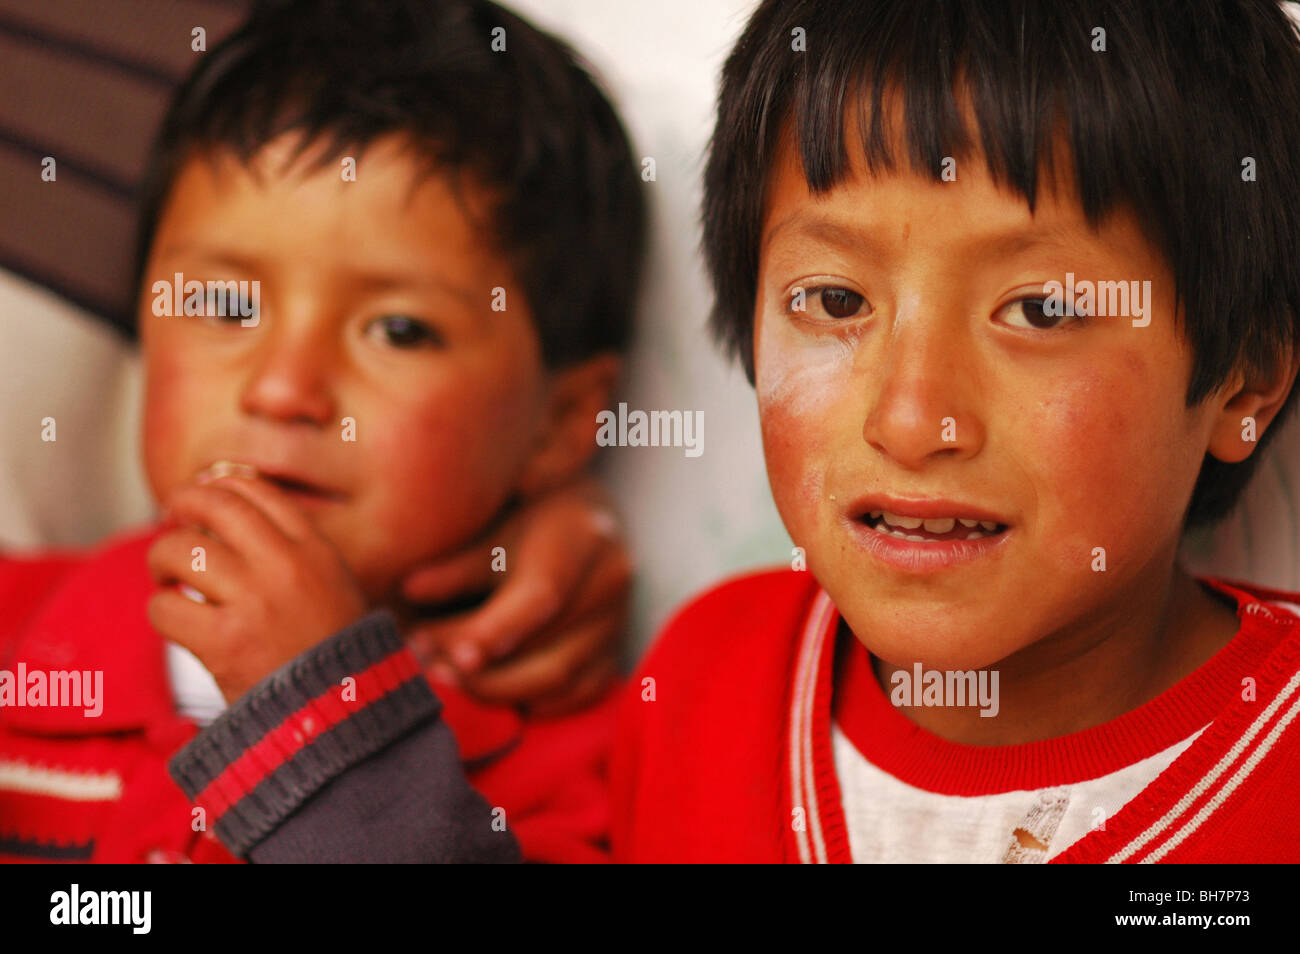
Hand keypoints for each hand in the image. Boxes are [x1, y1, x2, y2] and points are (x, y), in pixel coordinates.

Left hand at [146, 473, 366, 702]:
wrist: (341, 713)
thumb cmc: (333, 652)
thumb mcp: (334, 585)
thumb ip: (293, 550)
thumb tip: (229, 510)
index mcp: (315, 549)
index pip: (255, 490)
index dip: (218, 486)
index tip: (201, 499)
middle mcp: (286, 566)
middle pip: (215, 505)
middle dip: (182, 504)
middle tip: (171, 520)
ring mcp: (255, 602)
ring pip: (180, 550)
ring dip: (161, 559)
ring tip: (166, 578)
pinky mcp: (224, 642)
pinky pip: (165, 608)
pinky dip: (160, 612)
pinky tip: (175, 620)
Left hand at [400, 476, 629, 716]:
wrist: (584, 516)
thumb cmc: (529, 515)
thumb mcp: (493, 527)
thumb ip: (456, 564)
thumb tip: (409, 592)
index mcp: (584, 539)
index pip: (541, 598)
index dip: (491, 630)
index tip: (440, 650)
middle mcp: (610, 584)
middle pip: (548, 649)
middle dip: (482, 669)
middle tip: (426, 664)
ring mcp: (617, 623)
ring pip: (559, 680)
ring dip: (498, 690)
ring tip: (446, 677)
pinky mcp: (614, 652)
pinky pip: (574, 695)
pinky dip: (530, 700)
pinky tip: (488, 689)